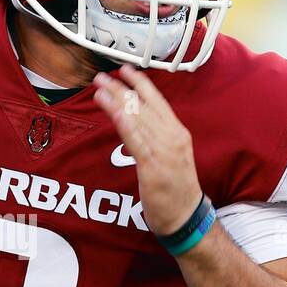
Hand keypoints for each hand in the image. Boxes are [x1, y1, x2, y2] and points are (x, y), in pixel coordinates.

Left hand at [93, 63, 202, 235]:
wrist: (186, 216)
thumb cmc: (176, 187)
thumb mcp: (170, 155)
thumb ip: (155, 136)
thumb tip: (136, 120)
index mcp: (177, 132)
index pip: (157, 101)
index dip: (140, 83)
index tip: (125, 69)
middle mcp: (173, 137)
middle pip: (144, 107)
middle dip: (121, 89)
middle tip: (101, 77)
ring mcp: (165, 152)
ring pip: (139, 120)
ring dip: (118, 102)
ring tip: (100, 90)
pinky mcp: (154, 167)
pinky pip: (138, 142)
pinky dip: (127, 126)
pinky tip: (115, 114)